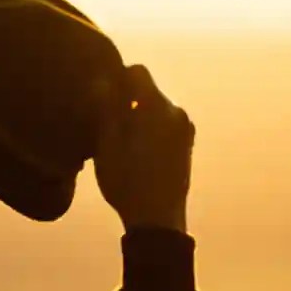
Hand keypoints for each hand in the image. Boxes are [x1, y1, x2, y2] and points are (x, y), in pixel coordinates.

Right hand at [94, 65, 195, 232]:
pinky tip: (137, 152)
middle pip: (148, 90)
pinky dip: (151, 128)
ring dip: (139, 116)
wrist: (158, 219)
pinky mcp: (187, 144)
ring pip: (157, 108)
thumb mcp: (106, 146)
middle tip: (107, 124)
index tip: (103, 99)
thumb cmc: (127, 182)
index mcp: (156, 107)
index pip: (137, 71)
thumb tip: (102, 82)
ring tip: (121, 142)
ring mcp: (185, 129)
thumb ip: (106, 109)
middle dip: (128, 100)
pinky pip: (166, 124)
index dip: (117, 79)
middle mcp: (176, 112)